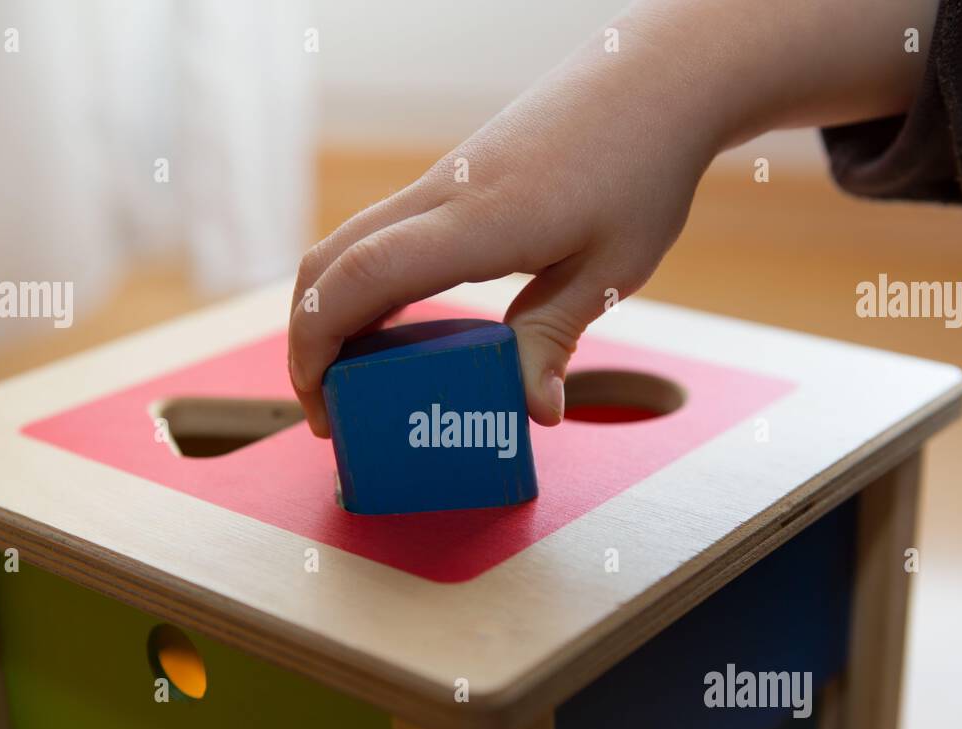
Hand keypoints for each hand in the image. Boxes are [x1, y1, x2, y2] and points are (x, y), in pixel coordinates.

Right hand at [287, 0, 934, 436]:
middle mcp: (441, 195)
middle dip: (308, 337)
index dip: (318, 340)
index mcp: (476, 221)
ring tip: (356, 376)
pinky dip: (363, 286)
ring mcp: (441, 183)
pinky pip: (382, 235)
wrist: (653, 82)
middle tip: (329, 407)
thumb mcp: (609, 269)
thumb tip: (535, 412)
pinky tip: (395, 329)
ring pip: (348, 244)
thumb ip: (554, 338)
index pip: (362, 277)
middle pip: (329, 261)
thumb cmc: (639, 171)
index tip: (315, 399)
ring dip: (331, 310)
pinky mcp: (452, 181)